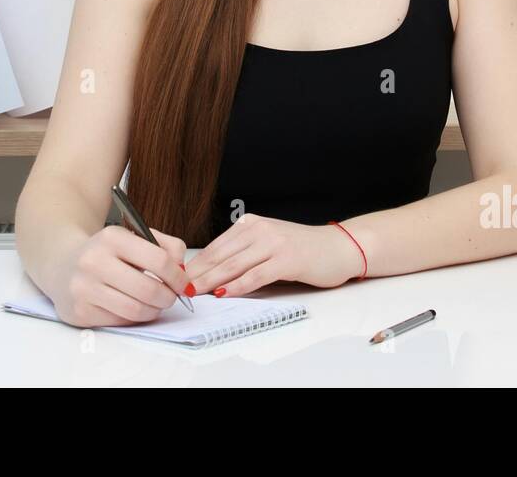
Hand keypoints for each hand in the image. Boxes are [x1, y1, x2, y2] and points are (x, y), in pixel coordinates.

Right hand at [53, 225, 190, 327]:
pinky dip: (133, 318)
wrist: (62, 264)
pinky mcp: (79, 311)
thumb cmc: (106, 252)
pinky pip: (119, 321)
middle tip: (170, 297)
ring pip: (135, 310)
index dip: (177, 276)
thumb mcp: (133, 237)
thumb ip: (165, 246)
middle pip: (149, 290)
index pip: (159, 260)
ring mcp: (84, 288)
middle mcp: (94, 261)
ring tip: (154, 304)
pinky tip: (132, 307)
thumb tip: (183, 270)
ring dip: (153, 311)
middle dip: (167, 297)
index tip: (183, 283)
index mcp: (112, 237)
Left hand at [183, 214, 363, 296]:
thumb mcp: (268, 244)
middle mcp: (260, 229)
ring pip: (234, 265)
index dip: (196, 263)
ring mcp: (273, 243)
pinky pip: (255, 275)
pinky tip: (225, 293)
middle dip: (198, 273)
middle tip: (179, 287)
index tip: (179, 276)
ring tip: (195, 292)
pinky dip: (237, 286)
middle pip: (221, 255)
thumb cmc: (302, 250)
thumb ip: (244, 253)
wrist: (337, 248)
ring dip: (212, 281)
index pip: (216, 246)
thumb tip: (213, 273)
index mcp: (251, 223)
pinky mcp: (286, 259)